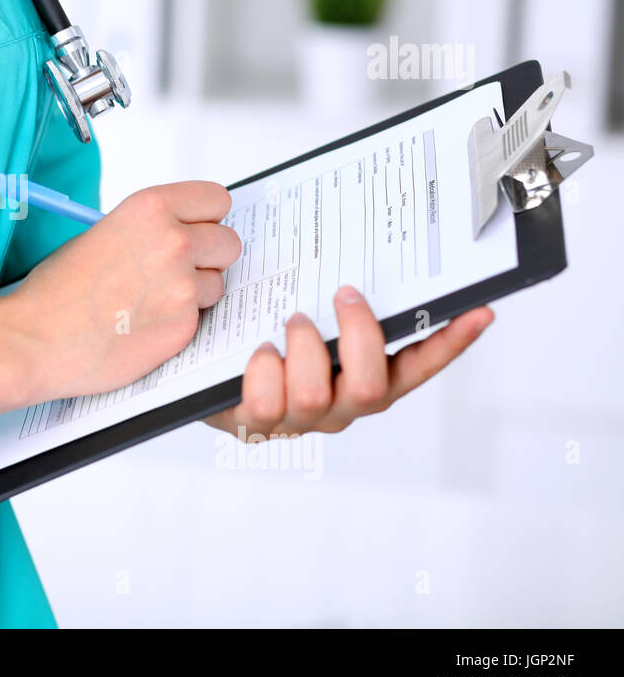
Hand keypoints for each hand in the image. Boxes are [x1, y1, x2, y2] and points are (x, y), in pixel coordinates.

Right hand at [8, 181, 241, 401]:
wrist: (37, 339)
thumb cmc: (56, 293)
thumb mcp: (100, 234)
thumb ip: (146, 229)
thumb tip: (175, 233)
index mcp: (150, 209)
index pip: (216, 199)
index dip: (207, 218)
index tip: (198, 229)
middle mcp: (173, 241)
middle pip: (228, 242)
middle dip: (208, 257)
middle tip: (178, 271)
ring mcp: (183, 286)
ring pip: (218, 283)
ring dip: (196, 293)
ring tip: (152, 302)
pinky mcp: (184, 326)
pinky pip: (201, 318)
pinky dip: (179, 323)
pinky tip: (146, 324)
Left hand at [206, 286, 493, 438]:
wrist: (197, 366)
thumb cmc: (260, 331)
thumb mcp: (306, 306)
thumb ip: (339, 295)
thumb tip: (366, 250)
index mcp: (363, 376)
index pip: (419, 366)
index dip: (450, 344)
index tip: (479, 311)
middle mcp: (338, 403)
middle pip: (370, 387)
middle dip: (358, 335)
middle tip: (342, 294)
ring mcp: (299, 419)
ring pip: (315, 395)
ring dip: (303, 349)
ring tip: (290, 321)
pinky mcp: (256, 426)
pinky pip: (267, 404)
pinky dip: (262, 370)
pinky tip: (257, 351)